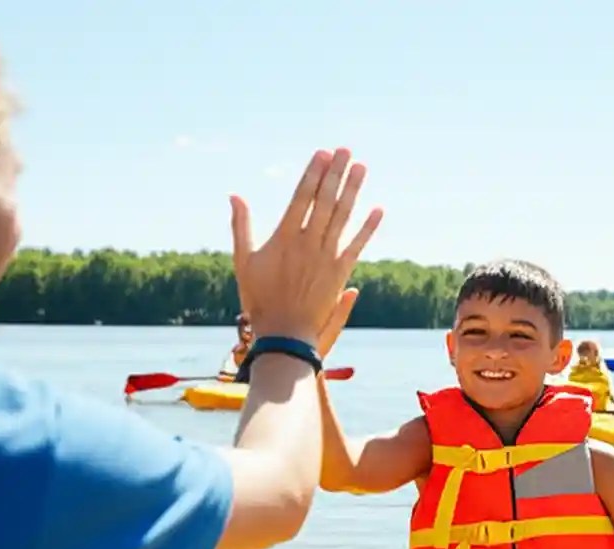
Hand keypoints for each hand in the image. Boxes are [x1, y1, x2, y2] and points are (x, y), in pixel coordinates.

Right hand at [230, 148, 382, 346]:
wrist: (283, 333)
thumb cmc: (258, 297)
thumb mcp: (244, 260)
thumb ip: (241, 226)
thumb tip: (234, 196)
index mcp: (284, 237)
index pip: (302, 197)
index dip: (314, 174)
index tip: (323, 154)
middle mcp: (308, 243)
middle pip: (326, 201)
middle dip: (336, 173)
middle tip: (346, 151)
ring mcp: (327, 257)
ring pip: (343, 217)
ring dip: (353, 191)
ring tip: (361, 168)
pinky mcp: (340, 273)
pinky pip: (357, 246)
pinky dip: (368, 228)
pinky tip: (378, 210)